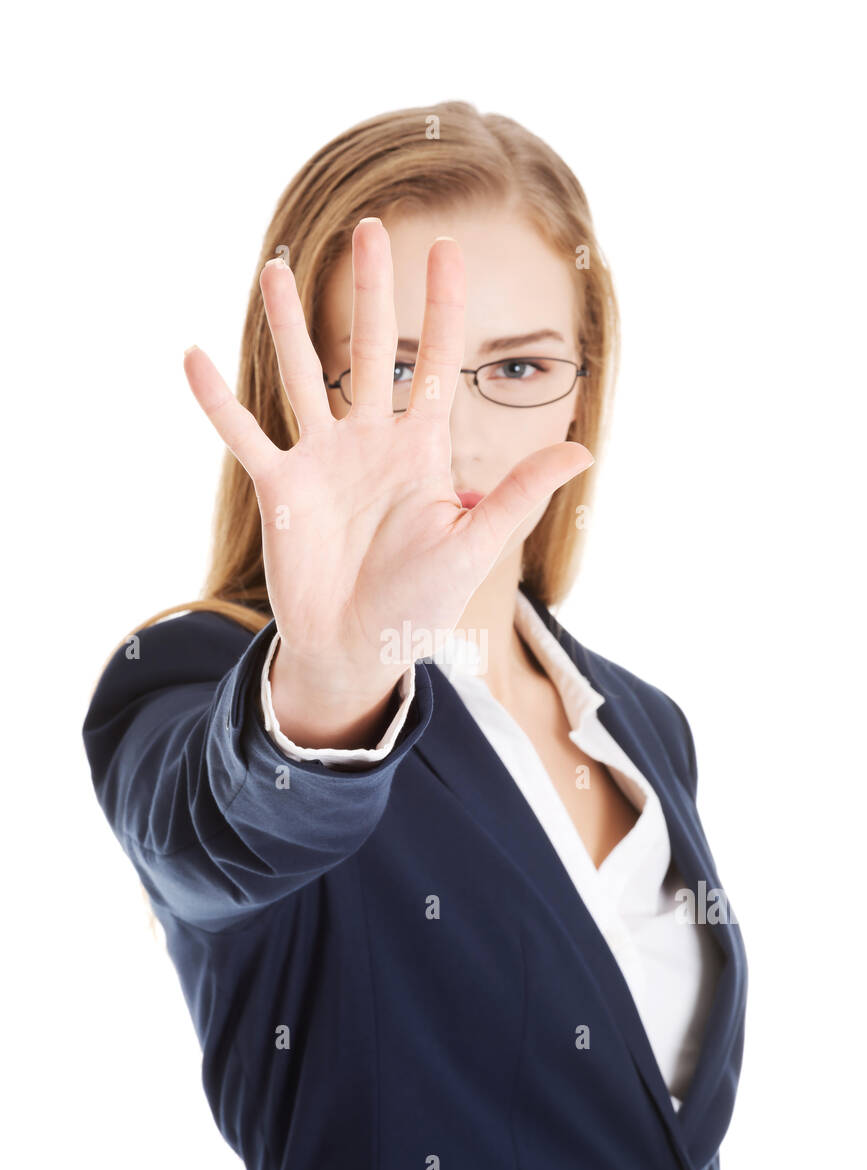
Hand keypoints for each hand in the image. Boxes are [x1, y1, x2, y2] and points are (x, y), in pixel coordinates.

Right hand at [183, 218, 592, 702]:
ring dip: (289, 326)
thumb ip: (518, 495)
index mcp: (422, 451)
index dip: (444, 307)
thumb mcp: (473, 546)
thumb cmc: (420, 604)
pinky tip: (193, 355)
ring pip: (303, 377)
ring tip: (277, 270)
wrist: (358, 649)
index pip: (438, 364)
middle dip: (372, 291)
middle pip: (371, 350)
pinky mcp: (280, 487)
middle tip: (369, 228)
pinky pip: (244, 434)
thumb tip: (582, 451)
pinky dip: (217, 401)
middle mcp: (371, 443)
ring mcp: (322, 461)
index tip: (448, 250)